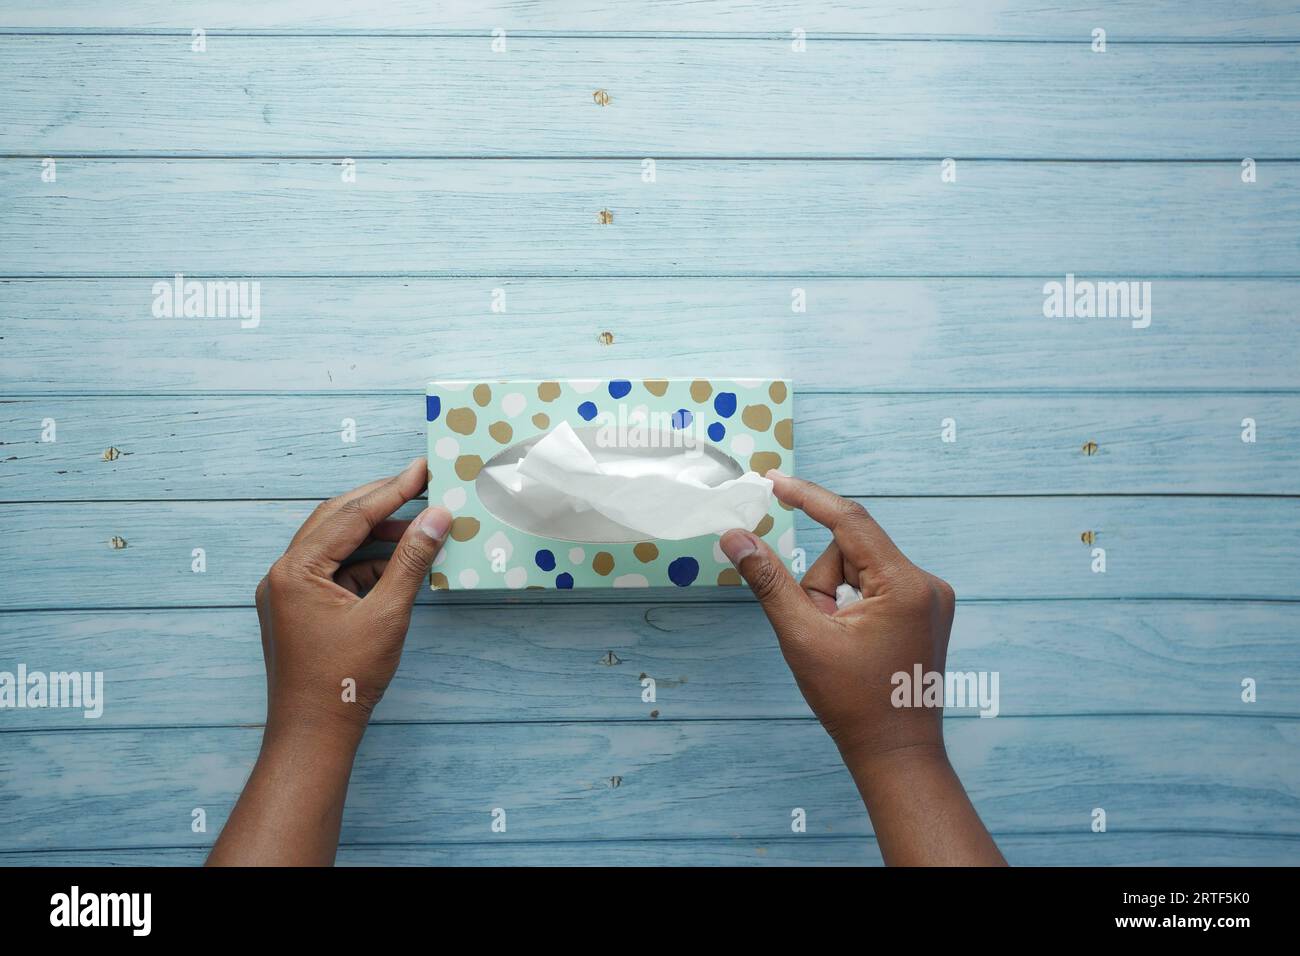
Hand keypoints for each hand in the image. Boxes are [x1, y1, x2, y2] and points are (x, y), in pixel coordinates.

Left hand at [255, 457, 450, 736]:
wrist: (313, 734)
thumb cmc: (345, 680)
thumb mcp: (388, 615)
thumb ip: (411, 561)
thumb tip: (437, 518)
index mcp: (295, 571)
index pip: (349, 516)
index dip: (392, 490)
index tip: (422, 471)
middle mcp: (282, 575)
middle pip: (336, 521)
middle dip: (380, 503)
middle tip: (420, 485)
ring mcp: (287, 593)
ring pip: (335, 546)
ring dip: (376, 536)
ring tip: (418, 528)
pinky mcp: (299, 610)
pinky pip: (334, 572)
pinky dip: (366, 565)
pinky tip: (399, 566)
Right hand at [720, 471, 1003, 864]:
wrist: (896, 754)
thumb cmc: (853, 703)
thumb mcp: (802, 637)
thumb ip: (769, 580)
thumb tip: (736, 537)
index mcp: (903, 584)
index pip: (849, 521)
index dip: (807, 497)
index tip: (773, 480)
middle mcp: (926, 583)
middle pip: (851, 551)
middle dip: (821, 584)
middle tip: (818, 629)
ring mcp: (931, 598)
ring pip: (860, 570)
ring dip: (834, 598)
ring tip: (838, 645)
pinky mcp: (927, 611)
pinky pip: (876, 585)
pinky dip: (851, 605)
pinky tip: (853, 643)